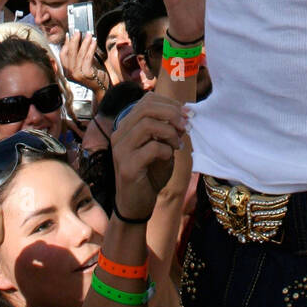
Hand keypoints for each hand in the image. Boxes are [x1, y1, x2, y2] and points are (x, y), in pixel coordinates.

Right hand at [60, 30, 99, 87]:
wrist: (102, 87)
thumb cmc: (93, 74)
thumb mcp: (83, 63)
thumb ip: (78, 53)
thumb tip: (76, 38)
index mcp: (66, 71)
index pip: (62, 55)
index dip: (66, 44)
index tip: (70, 34)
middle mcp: (69, 74)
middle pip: (69, 54)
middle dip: (74, 40)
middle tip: (78, 31)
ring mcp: (77, 75)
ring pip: (79, 55)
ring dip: (84, 43)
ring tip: (89, 34)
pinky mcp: (86, 74)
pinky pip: (88, 58)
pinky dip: (91, 48)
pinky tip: (94, 42)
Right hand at [110, 93, 187, 220]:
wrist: (136, 206)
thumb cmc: (149, 175)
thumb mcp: (160, 147)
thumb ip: (167, 130)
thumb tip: (185, 114)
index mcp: (126, 126)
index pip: (146, 100)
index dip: (169, 103)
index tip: (187, 113)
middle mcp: (119, 134)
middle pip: (146, 108)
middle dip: (172, 113)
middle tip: (186, 125)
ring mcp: (121, 150)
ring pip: (147, 125)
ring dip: (170, 132)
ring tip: (178, 143)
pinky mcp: (127, 166)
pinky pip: (152, 148)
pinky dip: (166, 150)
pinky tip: (169, 157)